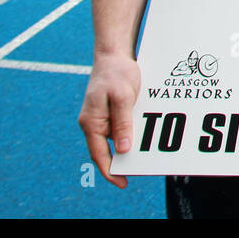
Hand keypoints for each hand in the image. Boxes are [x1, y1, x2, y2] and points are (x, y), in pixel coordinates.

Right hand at [79, 53, 140, 187]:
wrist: (113, 54)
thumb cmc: (116, 73)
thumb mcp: (123, 97)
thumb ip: (122, 123)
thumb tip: (123, 149)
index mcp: (91, 122)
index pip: (99, 154)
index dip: (110, 171)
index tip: (122, 183)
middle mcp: (93, 123)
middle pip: (107, 149)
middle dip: (122, 160)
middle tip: (141, 168)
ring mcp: (100, 117)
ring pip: (115, 139)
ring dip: (129, 144)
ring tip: (147, 150)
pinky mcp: (109, 111)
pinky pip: (119, 127)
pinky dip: (130, 131)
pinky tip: (144, 131)